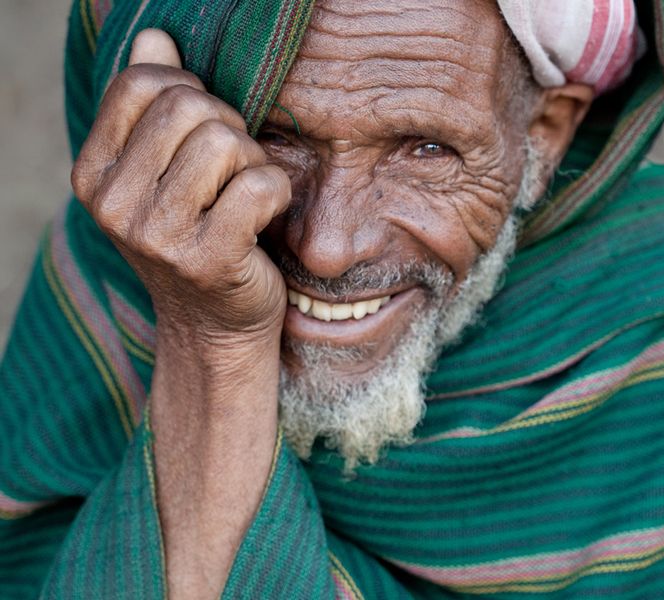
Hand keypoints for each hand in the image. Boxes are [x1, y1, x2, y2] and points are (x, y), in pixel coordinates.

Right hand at [71, 29, 291, 342]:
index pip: (143, 84)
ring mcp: (157, 236)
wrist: (214, 325)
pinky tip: (267, 215)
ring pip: (225, 142)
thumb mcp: (161, 172)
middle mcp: (114, 204)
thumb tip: (155, 37)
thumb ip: (152, 105)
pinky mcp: (207, 260)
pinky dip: (278, 190)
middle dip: (228, 127)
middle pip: (189, 108)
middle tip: (235, 168)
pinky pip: (260, 184)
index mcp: (94, 174)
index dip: (191, 93)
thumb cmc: (196, 237)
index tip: (206, 130)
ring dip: (254, 161)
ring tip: (247, 194)